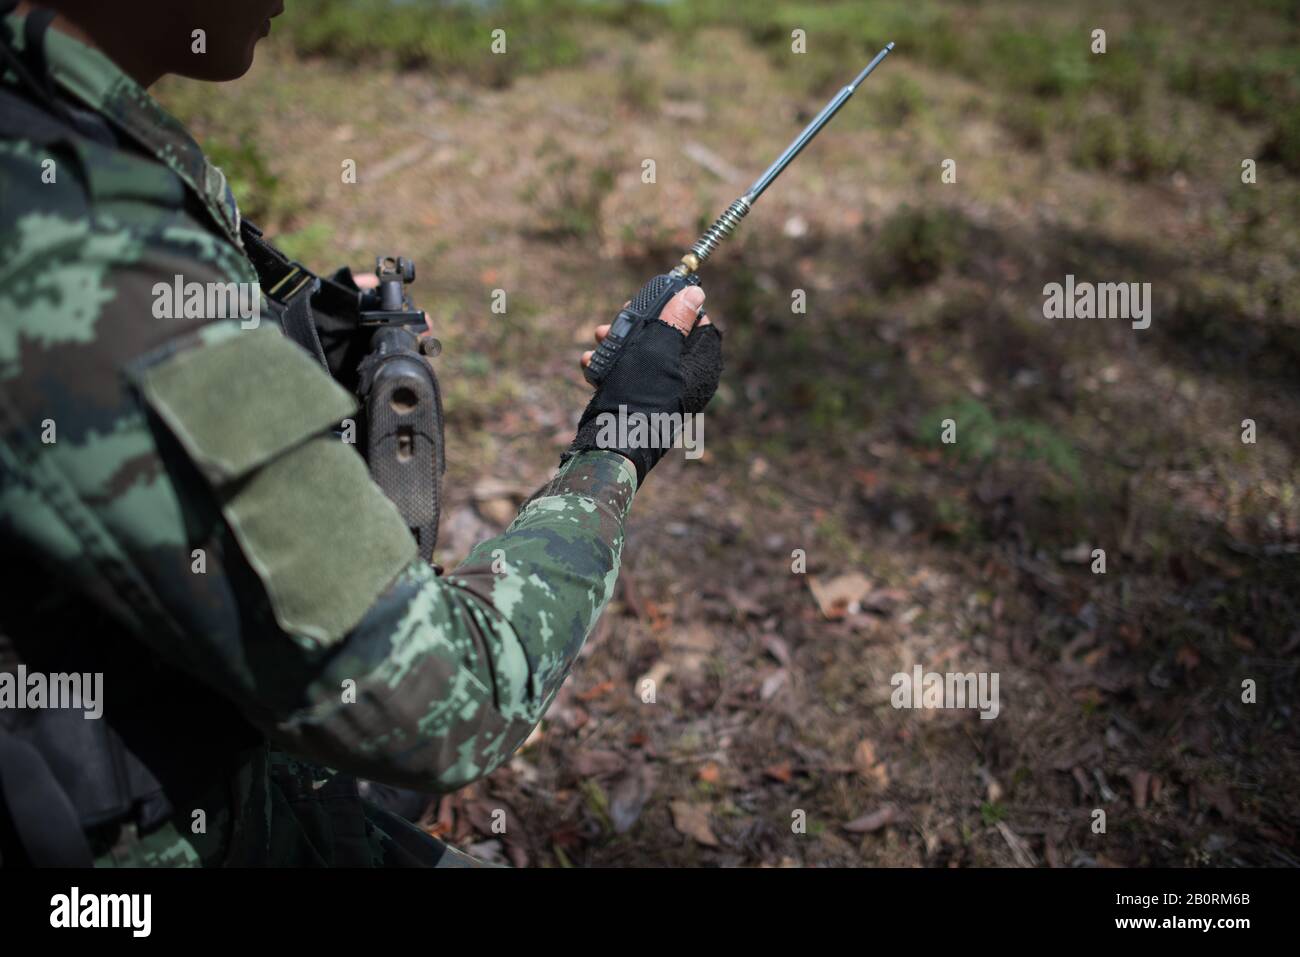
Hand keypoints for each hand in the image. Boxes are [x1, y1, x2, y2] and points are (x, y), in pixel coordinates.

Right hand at [565, 284, 723, 485]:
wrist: (611, 443)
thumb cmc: (639, 394)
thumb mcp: (657, 349)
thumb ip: (675, 319)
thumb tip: (696, 293)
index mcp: (701, 367)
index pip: (700, 325)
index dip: (679, 307)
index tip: (657, 298)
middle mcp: (686, 379)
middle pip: (667, 336)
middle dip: (640, 323)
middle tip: (621, 314)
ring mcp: (662, 391)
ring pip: (643, 353)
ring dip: (618, 342)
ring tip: (599, 338)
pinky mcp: (640, 400)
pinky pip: (628, 374)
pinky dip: (610, 366)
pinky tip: (591, 364)